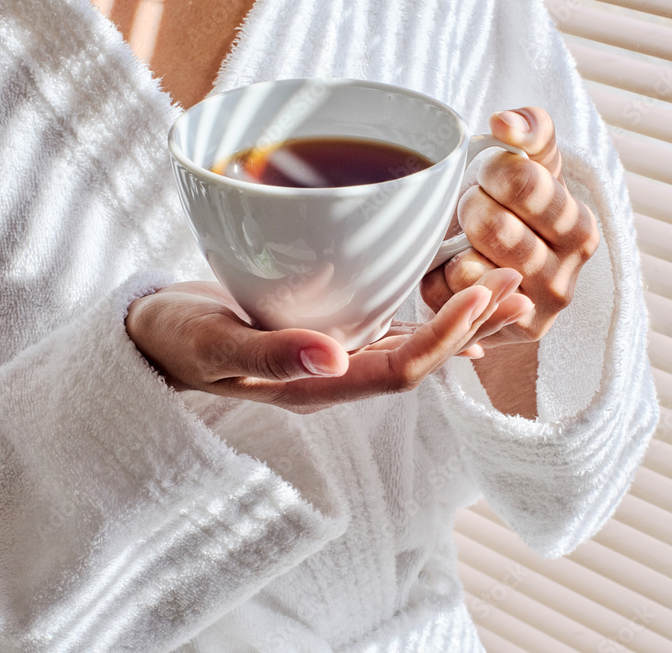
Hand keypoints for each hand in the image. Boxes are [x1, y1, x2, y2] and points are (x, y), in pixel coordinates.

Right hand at [125, 271, 519, 413]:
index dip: (444, 339)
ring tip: (502, 284)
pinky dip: (422, 306)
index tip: (482, 297)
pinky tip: (449, 287)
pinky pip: (386, 323)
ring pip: (410, 340)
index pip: (398, 371)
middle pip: (419, 358)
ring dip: (458, 317)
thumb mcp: (212, 345)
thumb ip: (267, 356)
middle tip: (516, 285)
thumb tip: (333, 358)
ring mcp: (332, 356)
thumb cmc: (176, 340)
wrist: (154, 336)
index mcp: (316, 386)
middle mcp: (334, 375)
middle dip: (470, 327)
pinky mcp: (325, 331)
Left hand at [421, 107, 599, 349]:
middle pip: (489, 224)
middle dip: (470, 207)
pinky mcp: (495, 338)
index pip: (521, 181)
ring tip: (469, 240)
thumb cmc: (517, 210)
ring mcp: (529, 315)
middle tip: (475, 209)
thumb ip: (531, 131)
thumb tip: (504, 124)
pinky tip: (456, 269)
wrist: (503, 272)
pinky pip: (446, 297)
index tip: (492, 177)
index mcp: (580, 229)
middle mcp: (565, 278)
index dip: (491, 171)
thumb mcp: (535, 165)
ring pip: (467, 267)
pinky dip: (439, 277)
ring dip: (455, 245)